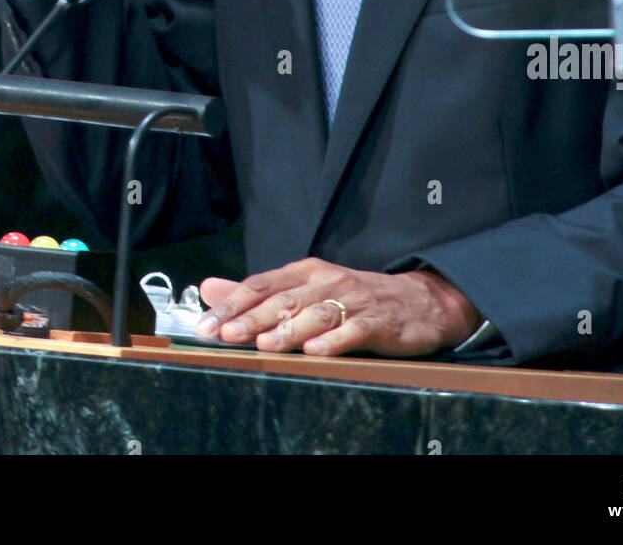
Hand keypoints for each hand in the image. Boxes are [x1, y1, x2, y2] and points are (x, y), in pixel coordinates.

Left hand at [196, 258, 480, 357]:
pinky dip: (334, 339)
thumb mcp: (305, 290)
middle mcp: (326, 280)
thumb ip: (258, 294)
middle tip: (227, 335)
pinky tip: (317, 350)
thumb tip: (210, 289)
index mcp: (305, 272)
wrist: (417, 300)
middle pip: (284, 298)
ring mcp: (353, 300)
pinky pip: (353, 329)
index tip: (206, 324)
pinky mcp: (377, 321)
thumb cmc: (354, 297)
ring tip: (266, 345)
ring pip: (316, 312)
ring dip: (290, 328)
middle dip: (253, 318)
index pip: (261, 284)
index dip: (232, 304)